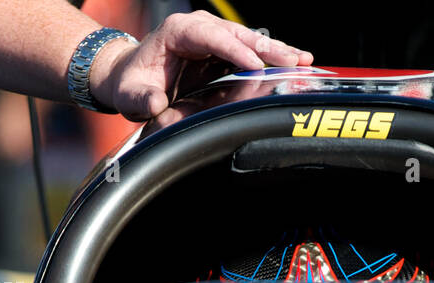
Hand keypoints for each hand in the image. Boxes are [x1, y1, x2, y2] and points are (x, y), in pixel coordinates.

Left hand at [89, 12, 312, 120]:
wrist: (131, 75)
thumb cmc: (131, 83)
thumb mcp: (130, 94)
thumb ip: (142, 99)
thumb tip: (157, 103)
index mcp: (178, 31)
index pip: (211, 37)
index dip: (233, 51)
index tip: (254, 65)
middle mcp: (200, 27)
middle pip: (238, 35)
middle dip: (266, 48)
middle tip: (293, 60)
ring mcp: (214, 37)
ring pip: (250, 41)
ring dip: (277, 52)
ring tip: (303, 60)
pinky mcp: (224, 51)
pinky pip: (251, 51)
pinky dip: (272, 58)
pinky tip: (296, 63)